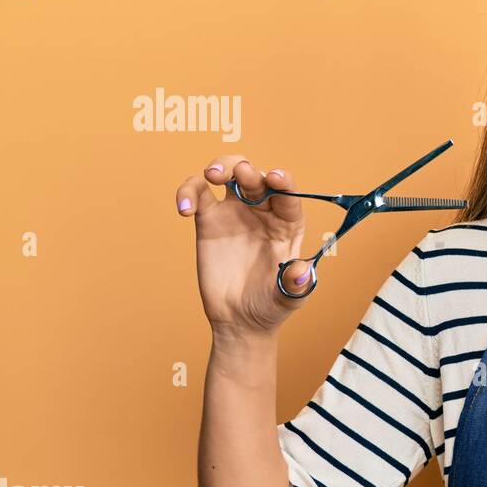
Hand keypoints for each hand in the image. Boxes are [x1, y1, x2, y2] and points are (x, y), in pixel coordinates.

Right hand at [175, 156, 314, 337]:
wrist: (239, 319)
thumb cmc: (271, 305)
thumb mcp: (289, 297)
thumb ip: (295, 283)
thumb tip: (302, 272)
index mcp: (288, 223)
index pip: (288, 195)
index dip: (284, 182)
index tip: (275, 178)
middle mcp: (264, 211)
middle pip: (257, 176)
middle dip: (248, 170)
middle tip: (238, 173)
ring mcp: (235, 212)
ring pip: (229, 174)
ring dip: (221, 166)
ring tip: (210, 176)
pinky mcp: (208, 220)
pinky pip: (198, 195)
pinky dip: (189, 192)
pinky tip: (185, 209)